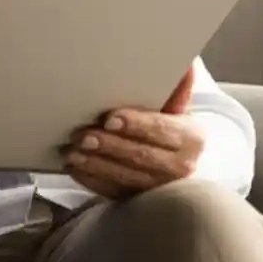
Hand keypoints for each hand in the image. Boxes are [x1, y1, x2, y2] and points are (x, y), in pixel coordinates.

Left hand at [62, 66, 203, 198]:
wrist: (172, 158)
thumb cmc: (167, 125)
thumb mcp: (174, 104)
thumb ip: (175, 86)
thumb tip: (183, 61)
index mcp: (190, 137)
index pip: (162, 129)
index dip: (136, 124)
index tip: (110, 118)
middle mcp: (180, 166)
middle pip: (140, 156)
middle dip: (109, 146)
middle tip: (82, 136)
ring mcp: (159, 188)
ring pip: (125, 177)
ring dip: (96, 165)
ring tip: (72, 152)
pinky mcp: (139, 200)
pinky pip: (113, 192)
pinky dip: (91, 180)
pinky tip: (74, 168)